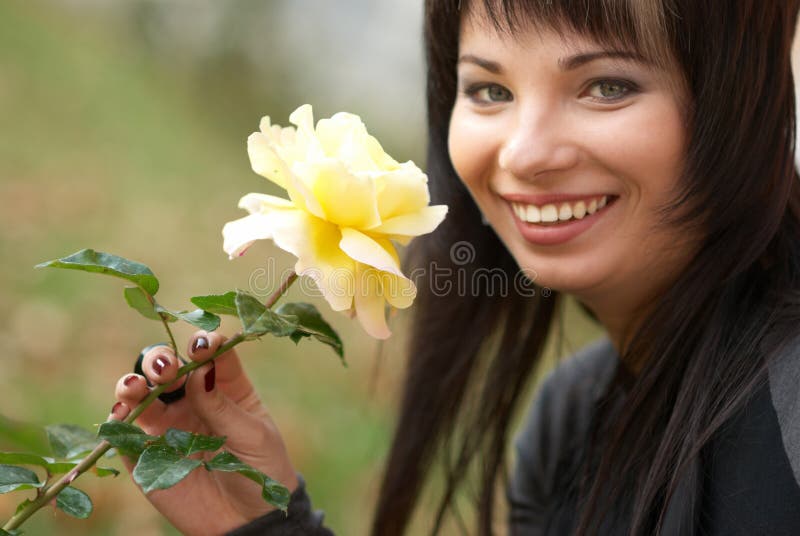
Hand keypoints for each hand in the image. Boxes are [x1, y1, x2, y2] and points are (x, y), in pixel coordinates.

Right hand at [110, 330, 298, 534]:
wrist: (248, 522)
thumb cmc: (262, 473)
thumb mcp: (252, 436)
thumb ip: (223, 406)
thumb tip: (198, 371)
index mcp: (226, 386)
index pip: (211, 353)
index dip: (203, 343)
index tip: (201, 346)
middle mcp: (193, 399)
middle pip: (167, 367)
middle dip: (160, 360)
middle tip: (165, 370)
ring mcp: (167, 425)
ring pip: (140, 393)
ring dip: (132, 384)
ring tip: (135, 388)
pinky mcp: (146, 454)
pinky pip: (124, 432)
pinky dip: (118, 419)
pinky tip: (122, 414)